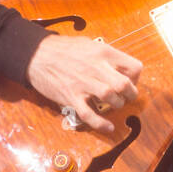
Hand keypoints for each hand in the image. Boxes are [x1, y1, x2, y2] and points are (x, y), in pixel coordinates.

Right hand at [26, 34, 141, 133]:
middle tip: (126, 97)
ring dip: (117, 105)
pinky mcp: (71, 97)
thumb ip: (106, 56)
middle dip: (130, 94)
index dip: (136, 78)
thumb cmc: (62, 48)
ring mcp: (83, 83)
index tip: (130, 82)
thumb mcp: (89, 44)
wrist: (36, 54)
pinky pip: (89, 114)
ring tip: (113, 105)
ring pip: (111, 98)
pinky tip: (108, 127)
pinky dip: (101, 124)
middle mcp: (96, 67)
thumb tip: (120, 68)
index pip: (134, 67)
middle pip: (124, 85)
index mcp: (103, 52)